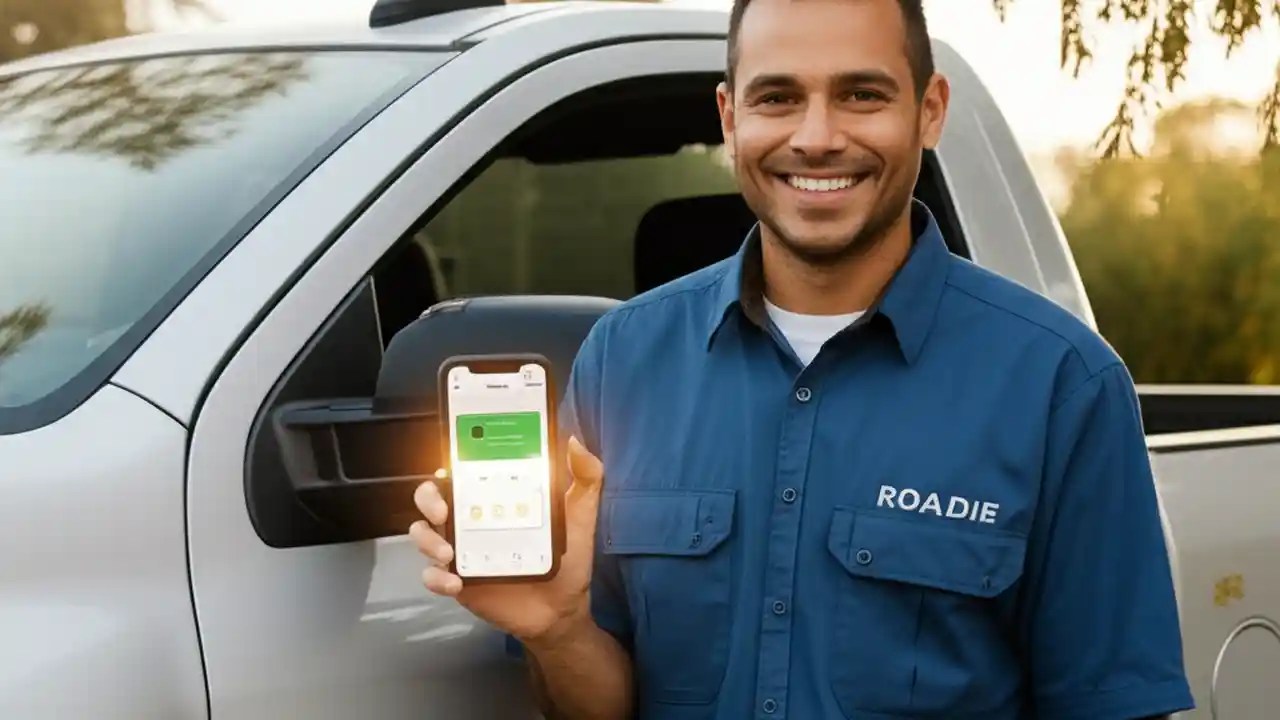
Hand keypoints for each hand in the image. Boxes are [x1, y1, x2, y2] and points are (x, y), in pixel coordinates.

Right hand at [410, 435, 604, 642]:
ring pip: (423, 534)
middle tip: (443, 510)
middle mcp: (471, 519)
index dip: (450, 462)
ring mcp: (460, 550)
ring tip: (448, 551)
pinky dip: (437, 578)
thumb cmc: (568, 556)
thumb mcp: (580, 515)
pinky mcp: (457, 580)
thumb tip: (575, 442)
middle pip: (432, 499)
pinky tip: (455, 582)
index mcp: (494, 498)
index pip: (463, 471)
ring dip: (426, 539)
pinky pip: (433, 577)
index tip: (451, 462)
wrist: (561, 608)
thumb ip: (586, 478)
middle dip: (428, 498)